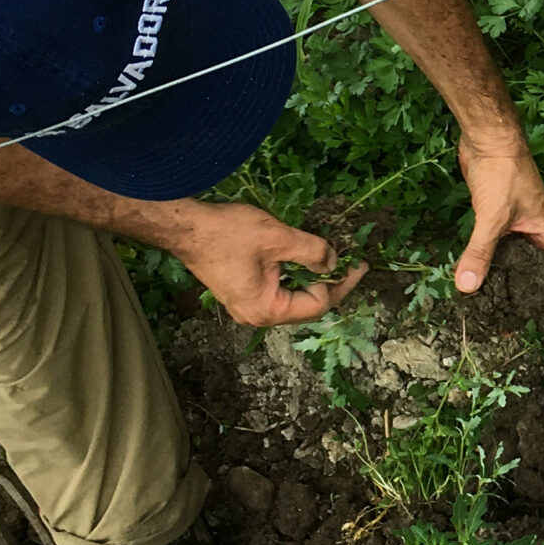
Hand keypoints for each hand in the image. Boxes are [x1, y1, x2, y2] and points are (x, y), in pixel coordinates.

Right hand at [168, 200, 369, 325]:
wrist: (185, 228)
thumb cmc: (229, 233)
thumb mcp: (278, 238)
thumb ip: (312, 252)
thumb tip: (334, 262)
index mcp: (267, 310)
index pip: (318, 305)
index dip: (341, 283)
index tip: (358, 263)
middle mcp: (257, 316)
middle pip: (306, 306)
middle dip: (331, 283)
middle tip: (351, 262)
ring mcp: (247, 306)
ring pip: (292, 297)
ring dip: (313, 278)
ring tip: (334, 258)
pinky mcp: (242, 292)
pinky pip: (278, 290)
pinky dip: (295, 275)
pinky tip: (305, 258)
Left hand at [456, 135, 543, 340]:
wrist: (488, 138)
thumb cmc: (503, 172)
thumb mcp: (492, 216)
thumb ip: (481, 251)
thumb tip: (468, 287)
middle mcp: (540, 236)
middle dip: (535, 306)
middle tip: (516, 330)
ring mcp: (520, 230)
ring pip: (520, 268)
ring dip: (511, 290)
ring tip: (496, 314)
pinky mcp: (500, 223)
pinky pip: (500, 255)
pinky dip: (492, 271)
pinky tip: (478, 283)